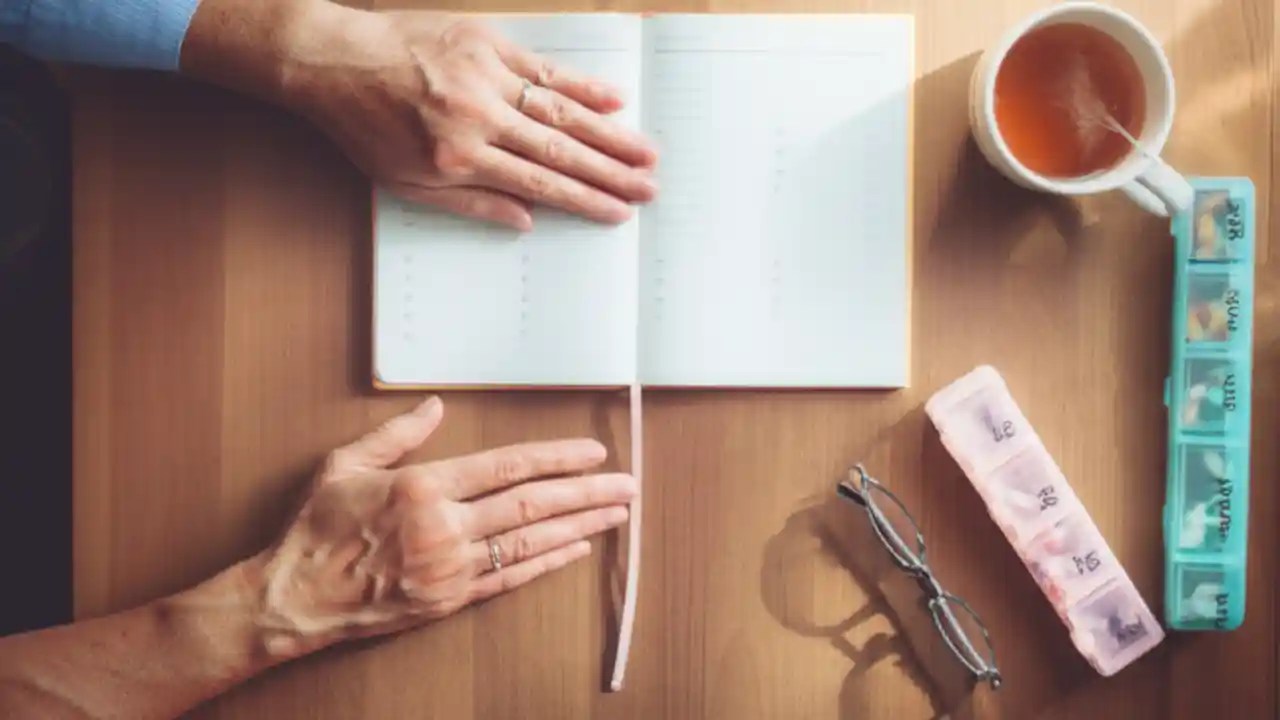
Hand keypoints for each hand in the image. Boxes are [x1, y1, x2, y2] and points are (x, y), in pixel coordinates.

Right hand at [252, 397, 634, 656]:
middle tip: (627, 484)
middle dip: (586, 493)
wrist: (296, 599)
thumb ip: (396, 434)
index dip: (556, 458)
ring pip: (530, 543)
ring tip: (616, 514)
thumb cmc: (317, 529)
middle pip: (532, 506)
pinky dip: (546, 564)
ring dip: (579, 526)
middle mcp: (444, 529)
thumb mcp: (345, 464)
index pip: (507, 467)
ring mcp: (451, 569)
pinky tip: (576, 551)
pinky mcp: (450, 600)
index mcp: (423, 489)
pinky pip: (509, 578)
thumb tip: (436, 405)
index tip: (592, 453)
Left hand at [279, 4, 657, 228]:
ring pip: (560, 110)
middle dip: (611, 172)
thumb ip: (471, 203)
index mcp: (460, 157)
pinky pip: (542, 67)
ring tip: (644, 151)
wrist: (331, 61)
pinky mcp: (485, 43)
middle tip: (649, 185)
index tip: (619, 211)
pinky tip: (614, 97)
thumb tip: (527, 220)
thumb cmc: (364, 126)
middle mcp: (479, 116)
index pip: (540, 184)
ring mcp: (486, 76)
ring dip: (609, 132)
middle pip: (561, 150)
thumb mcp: (405, 183)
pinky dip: (580, 84)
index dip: (585, 200)